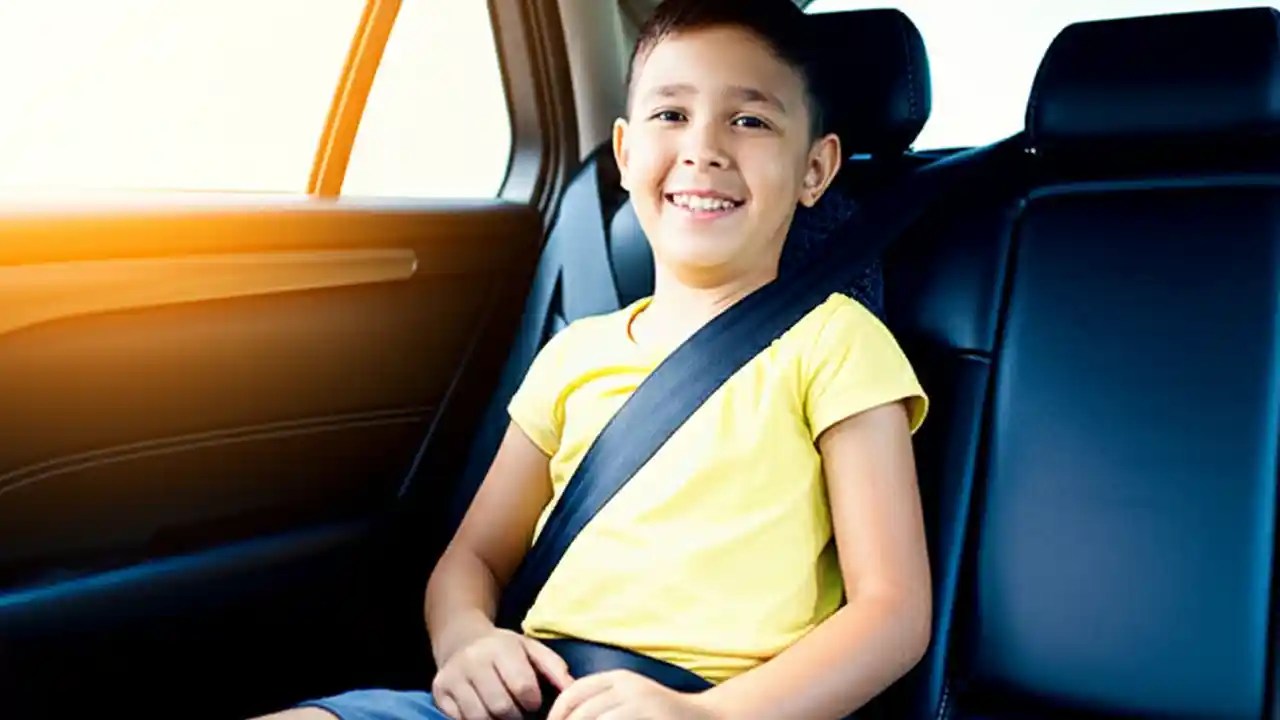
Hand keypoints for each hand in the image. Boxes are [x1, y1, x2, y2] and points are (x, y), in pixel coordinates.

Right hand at [433, 628, 574, 719]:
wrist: (460, 639)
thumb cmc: (503, 649)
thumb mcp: (530, 649)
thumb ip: (553, 667)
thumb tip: (572, 688)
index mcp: (501, 648)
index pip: (523, 687)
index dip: (533, 702)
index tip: (533, 702)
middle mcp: (474, 660)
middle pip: (501, 707)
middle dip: (515, 716)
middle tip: (518, 711)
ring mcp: (454, 676)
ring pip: (479, 717)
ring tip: (502, 713)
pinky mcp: (439, 690)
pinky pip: (459, 719)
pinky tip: (483, 711)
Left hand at [546, 670, 721, 719]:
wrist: (706, 718)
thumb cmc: (660, 714)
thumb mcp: (631, 698)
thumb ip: (602, 702)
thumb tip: (562, 717)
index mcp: (619, 678)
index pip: (573, 693)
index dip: (556, 714)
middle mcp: (628, 688)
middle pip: (580, 714)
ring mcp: (640, 705)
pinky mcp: (648, 719)